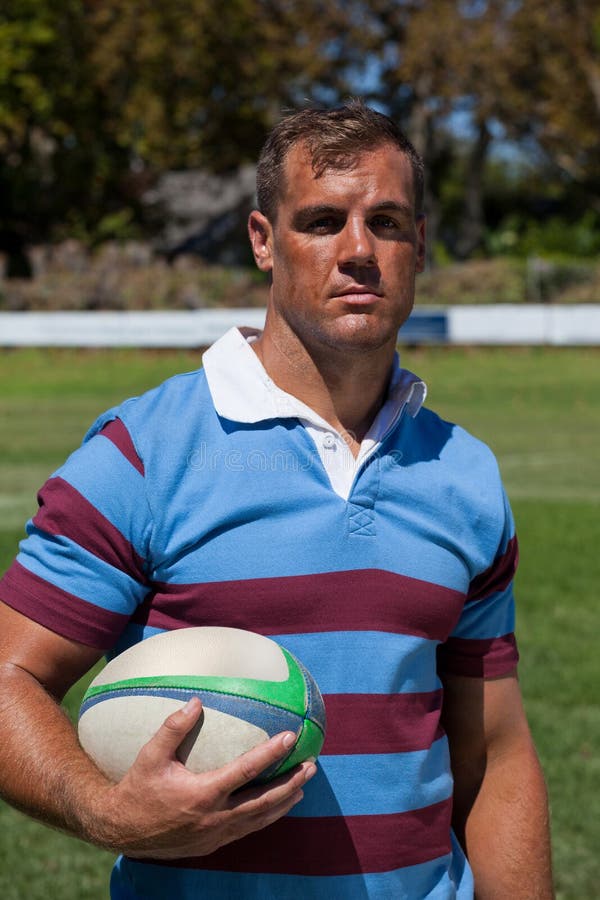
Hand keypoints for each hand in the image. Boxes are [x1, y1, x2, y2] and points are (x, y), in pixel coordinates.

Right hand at [97, 697, 315, 858]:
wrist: (121, 832)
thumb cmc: (136, 789)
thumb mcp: (149, 756)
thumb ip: (173, 728)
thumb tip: (196, 701)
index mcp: (202, 795)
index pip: (245, 771)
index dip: (270, 754)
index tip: (290, 737)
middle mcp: (214, 818)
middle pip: (263, 801)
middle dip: (291, 783)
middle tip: (311, 765)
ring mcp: (216, 834)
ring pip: (260, 819)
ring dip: (284, 801)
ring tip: (304, 785)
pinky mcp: (213, 843)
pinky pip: (248, 829)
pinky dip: (266, 816)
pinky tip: (277, 806)